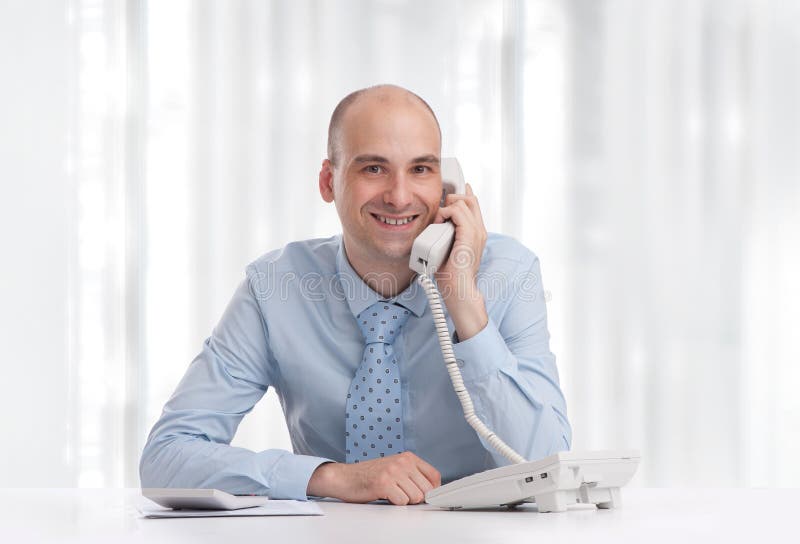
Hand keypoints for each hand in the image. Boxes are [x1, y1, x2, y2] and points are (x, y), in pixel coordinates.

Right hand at [306, 451, 440, 504]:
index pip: (434, 476)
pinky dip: (394, 503)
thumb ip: (413, 475)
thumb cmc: (369, 475)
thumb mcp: (395, 468)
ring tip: (392, 494)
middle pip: (426, 489)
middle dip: (417, 497)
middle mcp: (402, 462)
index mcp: (408, 457)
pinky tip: (385, 496)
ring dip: (405, 501)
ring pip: (415, 497)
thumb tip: (431, 491)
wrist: (345, 477)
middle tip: (403, 495)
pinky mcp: (384, 483)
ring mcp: (393, 472)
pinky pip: (402, 502)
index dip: (432, 489)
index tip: (425, 495)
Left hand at [433, 183, 488, 339]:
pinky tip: (438, 223)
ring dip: (447, 207)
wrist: (459, 290)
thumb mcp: (448, 250)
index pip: (474, 205)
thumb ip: (447, 235)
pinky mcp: (469, 235)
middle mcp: (479, 231)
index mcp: (476, 234)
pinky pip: (458, 212)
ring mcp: (476, 232)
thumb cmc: (451, 276)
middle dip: (454, 197)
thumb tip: (436, 225)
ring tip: (437, 222)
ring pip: (464, 202)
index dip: (464, 195)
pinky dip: (445, 213)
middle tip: (440, 208)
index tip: (454, 191)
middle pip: (470, 199)